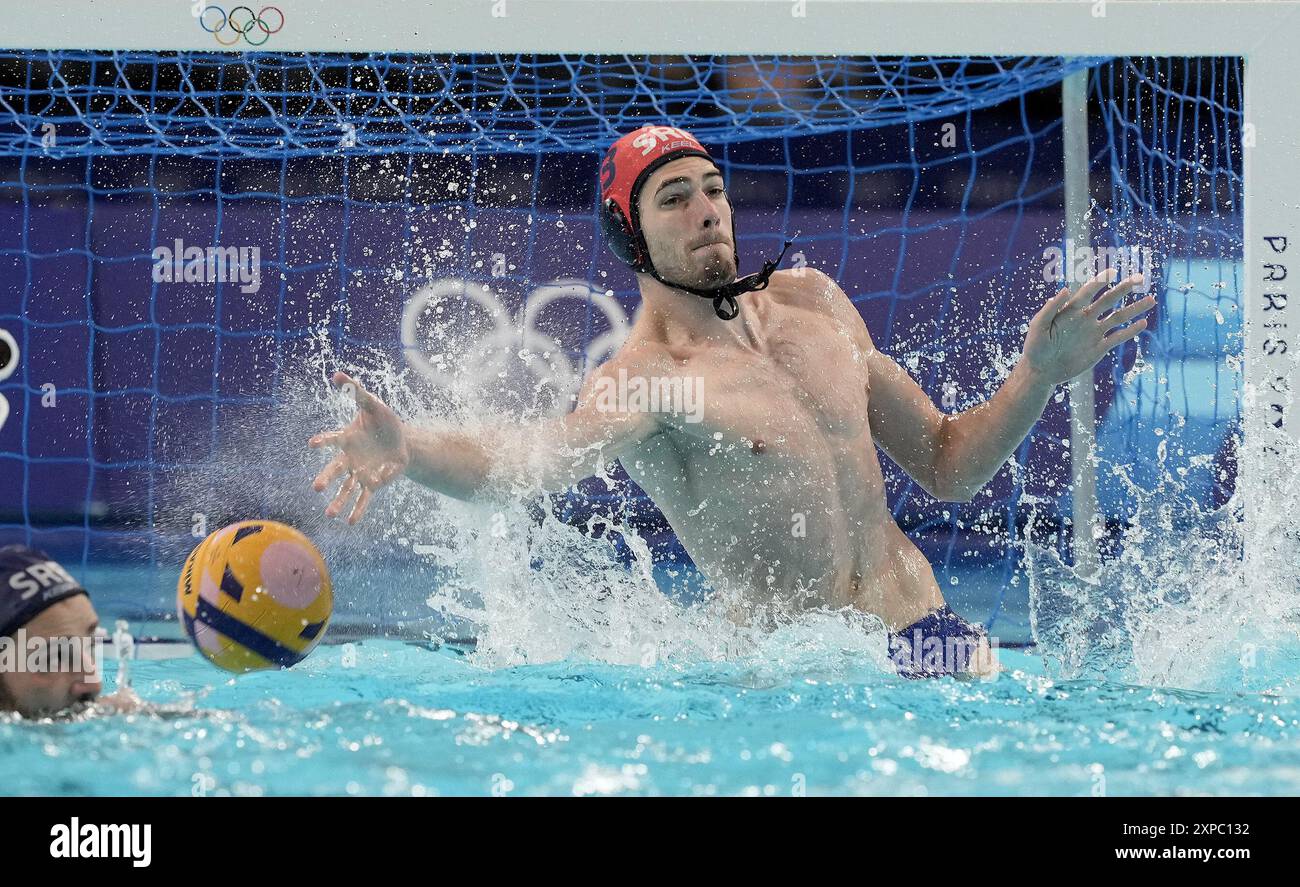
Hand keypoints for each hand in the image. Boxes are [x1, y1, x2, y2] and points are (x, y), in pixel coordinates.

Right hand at [308, 372, 409, 523]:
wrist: (401, 439)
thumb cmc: (382, 421)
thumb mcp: (373, 404)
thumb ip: (356, 391)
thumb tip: (337, 374)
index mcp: (346, 439)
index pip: (332, 439)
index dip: (324, 440)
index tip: (313, 443)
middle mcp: (349, 459)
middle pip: (336, 470)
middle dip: (327, 478)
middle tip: (316, 487)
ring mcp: (360, 472)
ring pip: (347, 489)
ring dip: (339, 502)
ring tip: (330, 515)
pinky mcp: (373, 483)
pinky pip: (365, 497)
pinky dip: (359, 509)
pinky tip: (352, 522)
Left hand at [1022, 269, 1155, 386]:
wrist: (1041, 371)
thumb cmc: (1034, 346)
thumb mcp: (1038, 326)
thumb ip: (1050, 308)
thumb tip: (1065, 289)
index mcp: (1071, 310)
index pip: (1088, 291)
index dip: (1100, 281)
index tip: (1112, 272)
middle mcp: (1086, 318)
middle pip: (1108, 300)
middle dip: (1124, 289)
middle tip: (1140, 278)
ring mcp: (1094, 332)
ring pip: (1118, 317)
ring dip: (1134, 308)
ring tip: (1151, 299)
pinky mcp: (1099, 348)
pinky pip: (1118, 337)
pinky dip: (1130, 330)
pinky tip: (1143, 323)